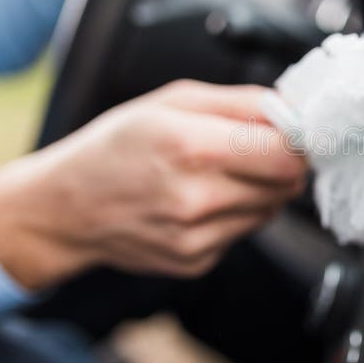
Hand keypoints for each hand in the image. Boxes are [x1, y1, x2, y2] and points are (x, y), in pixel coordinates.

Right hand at [0, 80, 305, 289]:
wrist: (65, 208)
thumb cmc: (116, 146)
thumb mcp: (174, 100)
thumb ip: (243, 102)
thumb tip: (293, 109)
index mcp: (190, 147)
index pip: (286, 155)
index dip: (298, 141)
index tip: (292, 132)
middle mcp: (196, 199)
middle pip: (287, 185)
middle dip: (284, 163)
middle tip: (260, 149)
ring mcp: (196, 238)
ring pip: (271, 209)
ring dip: (261, 188)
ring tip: (221, 173)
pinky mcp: (196, 262)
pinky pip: (245, 231)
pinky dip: (237, 213)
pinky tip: (203, 200)